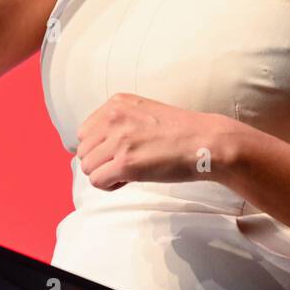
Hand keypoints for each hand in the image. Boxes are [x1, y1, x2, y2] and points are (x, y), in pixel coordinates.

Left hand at [76, 93, 235, 189]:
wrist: (205, 142)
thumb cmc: (180, 131)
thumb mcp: (144, 111)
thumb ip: (119, 121)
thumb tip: (95, 147)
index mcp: (117, 103)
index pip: (84, 132)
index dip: (100, 147)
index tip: (121, 151)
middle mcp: (113, 117)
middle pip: (83, 151)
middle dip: (101, 162)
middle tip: (126, 164)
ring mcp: (119, 140)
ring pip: (88, 167)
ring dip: (105, 174)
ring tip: (128, 172)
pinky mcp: (125, 163)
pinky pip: (97, 181)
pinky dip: (110, 186)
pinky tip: (128, 180)